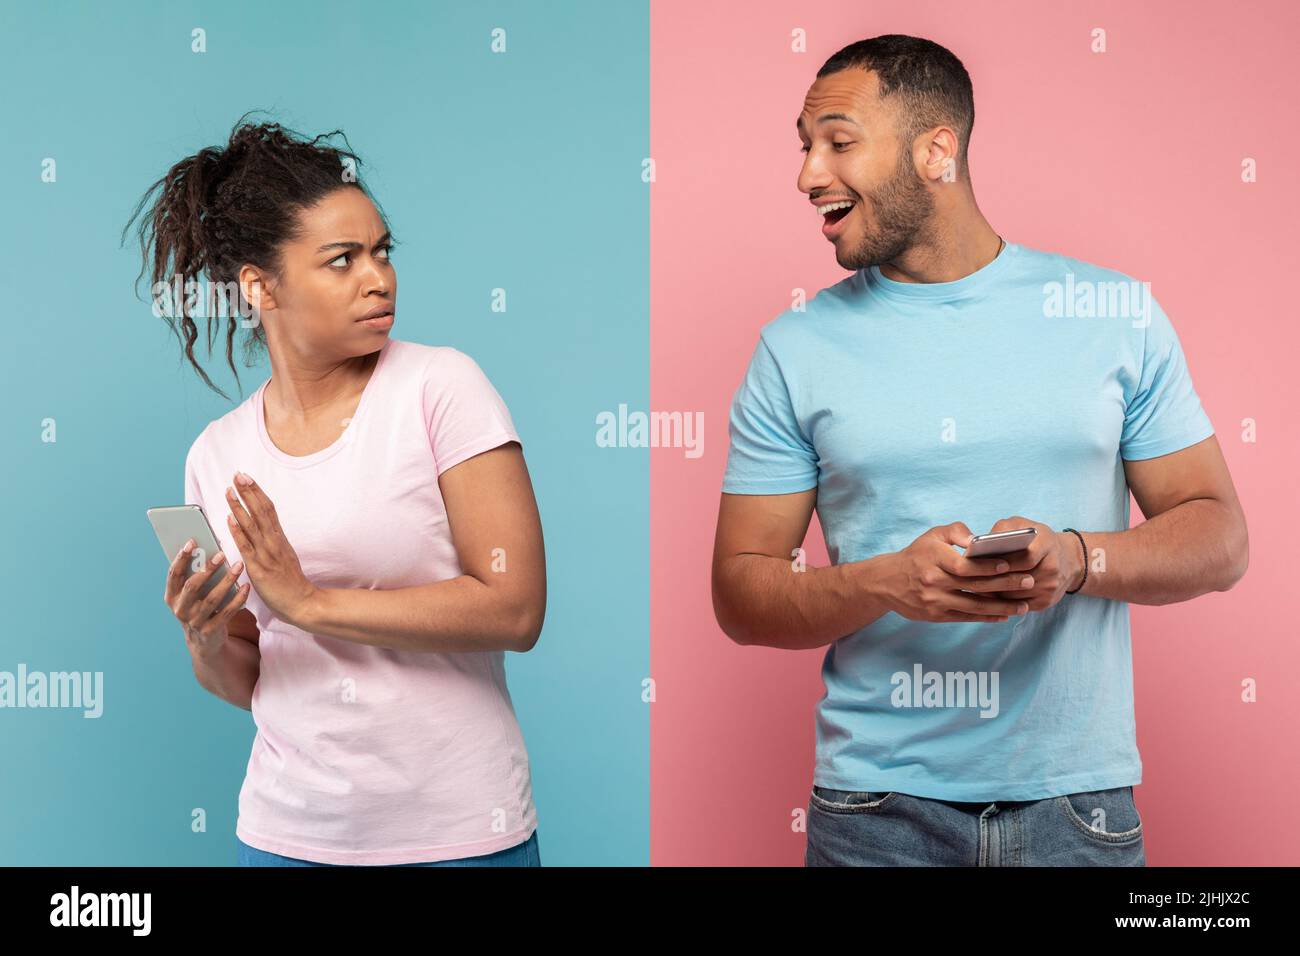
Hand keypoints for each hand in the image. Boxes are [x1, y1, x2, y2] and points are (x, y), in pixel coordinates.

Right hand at [164, 536, 250, 660]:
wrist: (204, 642)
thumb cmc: (199, 607)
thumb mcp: (192, 595)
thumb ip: (195, 576)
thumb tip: (208, 548)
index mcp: (172, 596)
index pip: (174, 574)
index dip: (182, 557)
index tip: (192, 541)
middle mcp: (180, 609)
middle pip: (193, 585)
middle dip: (207, 569)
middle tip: (222, 554)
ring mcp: (194, 621)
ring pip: (212, 598)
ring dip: (227, 580)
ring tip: (239, 565)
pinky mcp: (210, 630)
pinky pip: (226, 612)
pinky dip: (238, 598)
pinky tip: (246, 586)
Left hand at [224, 471, 317, 626]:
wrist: (302, 603)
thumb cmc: (290, 583)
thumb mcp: (283, 556)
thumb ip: (271, 543)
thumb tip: (257, 529)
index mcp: (280, 538)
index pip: (268, 508)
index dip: (256, 492)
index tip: (246, 478)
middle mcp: (274, 542)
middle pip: (261, 511)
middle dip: (248, 492)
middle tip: (237, 475)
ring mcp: (267, 554)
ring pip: (252, 525)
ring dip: (239, 506)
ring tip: (228, 491)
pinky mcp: (259, 568)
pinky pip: (247, 546)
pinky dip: (238, 531)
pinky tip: (230, 519)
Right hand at [878, 521, 1038, 622]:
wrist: (887, 582)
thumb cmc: (916, 555)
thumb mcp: (932, 535)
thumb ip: (957, 531)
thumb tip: (978, 540)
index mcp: (934, 559)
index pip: (965, 566)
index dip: (988, 567)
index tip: (1010, 566)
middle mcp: (934, 581)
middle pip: (975, 586)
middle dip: (1005, 585)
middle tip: (1029, 582)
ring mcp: (935, 601)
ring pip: (974, 606)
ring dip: (1001, 607)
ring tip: (1023, 606)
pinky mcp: (935, 616)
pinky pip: (966, 617)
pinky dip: (986, 617)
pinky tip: (1004, 615)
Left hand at [983, 516, 1083, 609]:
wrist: (1068, 559)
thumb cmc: (1035, 539)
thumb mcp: (1022, 524)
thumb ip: (1002, 529)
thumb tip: (978, 542)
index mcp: (1047, 544)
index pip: (1025, 558)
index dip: (1003, 563)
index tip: (981, 563)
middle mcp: (1053, 568)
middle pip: (1019, 579)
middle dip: (994, 579)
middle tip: (970, 579)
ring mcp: (1051, 588)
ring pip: (1016, 596)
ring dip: (995, 593)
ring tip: (974, 587)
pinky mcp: (1047, 602)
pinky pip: (1020, 606)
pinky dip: (1003, 603)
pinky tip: (988, 596)